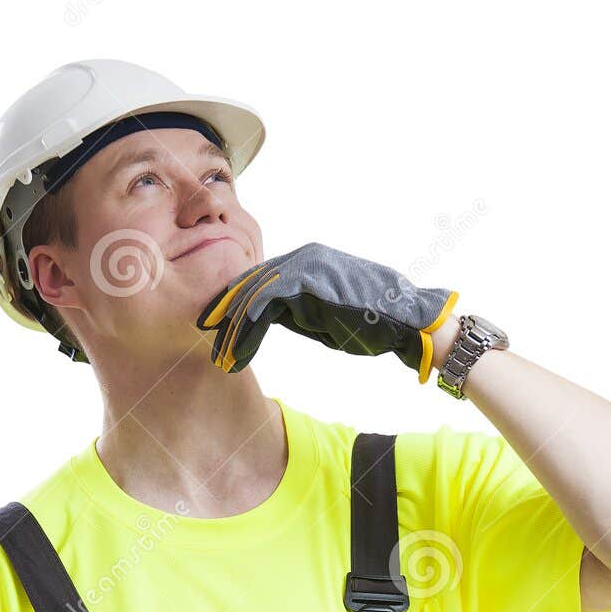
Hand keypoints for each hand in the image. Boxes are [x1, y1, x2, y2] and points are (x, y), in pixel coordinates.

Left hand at [196, 241, 457, 380]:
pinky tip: (236, 350)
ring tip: (217, 352)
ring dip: (232, 327)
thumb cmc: (374, 320)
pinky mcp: (306, 284)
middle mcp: (300, 259)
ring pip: (252, 295)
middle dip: (224, 312)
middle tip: (203, 333)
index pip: (259, 281)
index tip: (215, 326)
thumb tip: (270, 320)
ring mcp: (302, 269)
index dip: (235, 304)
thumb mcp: (326, 313)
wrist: (407, 318)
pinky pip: (265, 306)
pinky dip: (248, 330)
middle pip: (250, 284)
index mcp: (305, 263)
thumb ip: (298, 310)